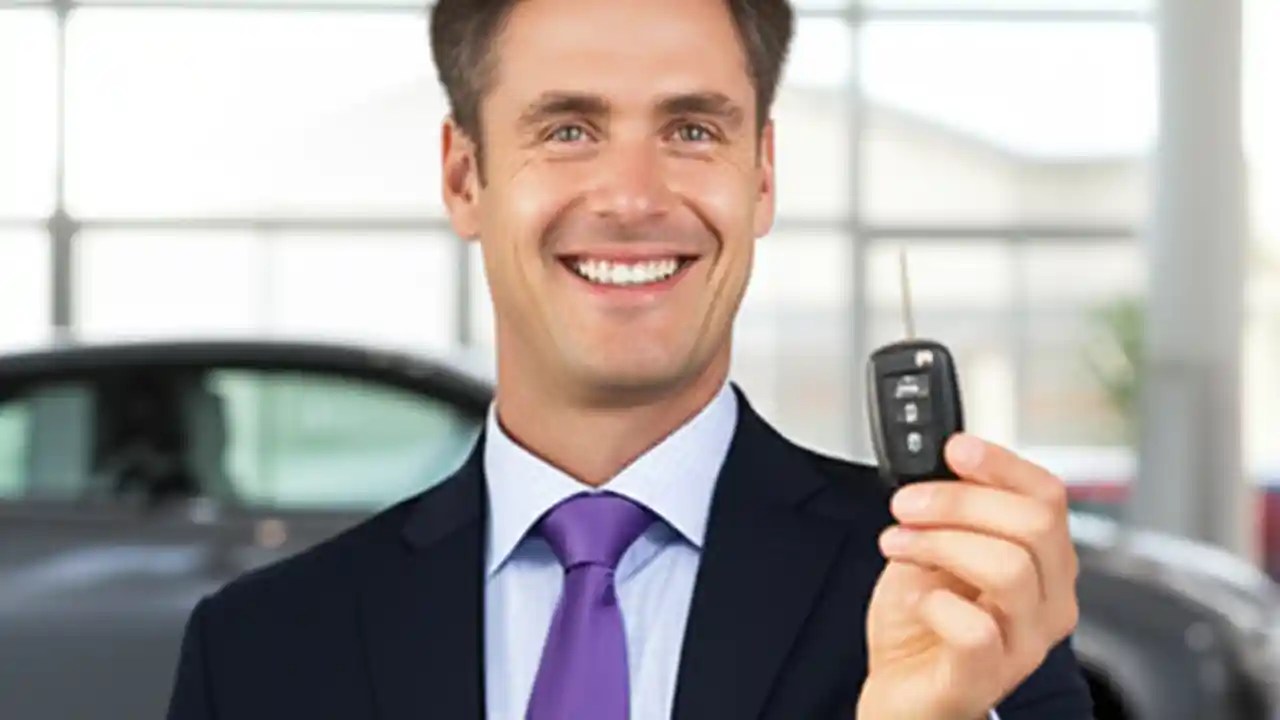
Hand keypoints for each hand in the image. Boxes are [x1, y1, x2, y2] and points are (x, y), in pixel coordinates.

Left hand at [856, 433, 1079, 719]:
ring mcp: (1024, 643)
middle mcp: (1047, 601)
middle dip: (958, 502)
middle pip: (1033, 524)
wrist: (901, 689)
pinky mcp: (987, 676)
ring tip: (899, 545)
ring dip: (940, 543)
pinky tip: (916, 600)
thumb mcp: (936, 546)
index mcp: (1043, 562)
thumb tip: (947, 461)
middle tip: (906, 506)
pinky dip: (935, 603)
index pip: (1049, 497)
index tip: (956, 448)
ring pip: (1009, 567)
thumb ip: (952, 509)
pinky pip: (976, 629)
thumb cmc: (923, 620)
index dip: (1003, 463)